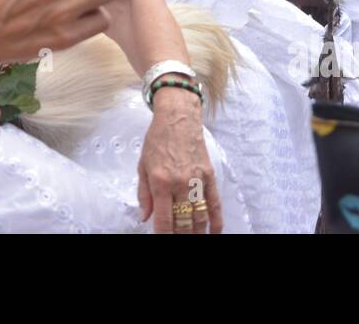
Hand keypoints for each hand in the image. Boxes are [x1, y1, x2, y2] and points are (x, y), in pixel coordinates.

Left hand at [138, 84, 221, 233]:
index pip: (163, 219)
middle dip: (180, 236)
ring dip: (197, 233)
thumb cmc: (157, 139)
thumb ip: (143, 194)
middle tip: (178, 239)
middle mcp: (179, 183)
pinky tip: (215, 232)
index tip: (162, 241)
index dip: (163, 236)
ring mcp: (196, 180)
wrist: (178, 117)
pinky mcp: (209, 176)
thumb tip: (145, 217)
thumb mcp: (142, 165)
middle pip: (183, 222)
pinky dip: (216, 220)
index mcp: (160, 182)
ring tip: (194, 239)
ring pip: (200, 217)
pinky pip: (215, 203)